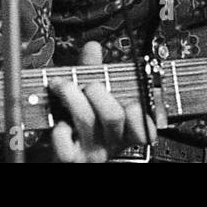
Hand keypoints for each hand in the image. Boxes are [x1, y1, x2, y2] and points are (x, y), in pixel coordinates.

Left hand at [48, 41, 155, 161]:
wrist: (61, 155)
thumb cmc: (80, 125)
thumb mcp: (92, 97)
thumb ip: (94, 73)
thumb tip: (93, 46)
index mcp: (126, 130)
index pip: (146, 127)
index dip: (141, 112)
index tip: (132, 100)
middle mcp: (112, 143)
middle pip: (114, 116)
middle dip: (98, 92)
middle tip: (89, 84)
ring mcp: (92, 152)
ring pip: (88, 122)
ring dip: (74, 98)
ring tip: (63, 86)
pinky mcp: (71, 160)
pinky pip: (66, 146)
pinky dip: (60, 131)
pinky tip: (60, 124)